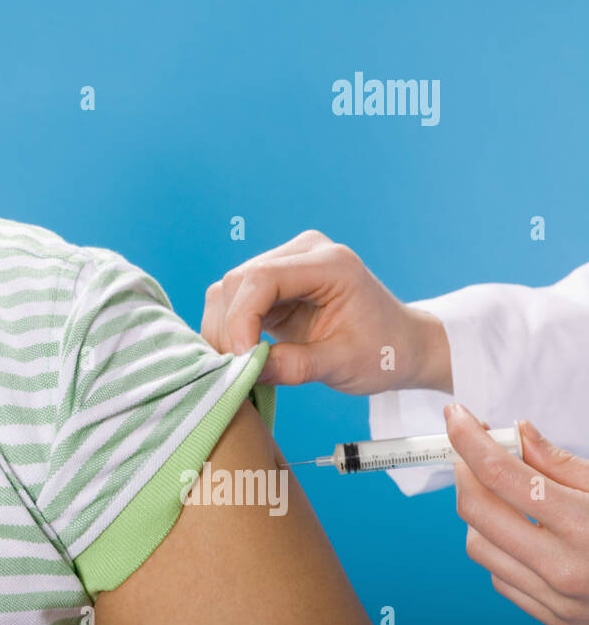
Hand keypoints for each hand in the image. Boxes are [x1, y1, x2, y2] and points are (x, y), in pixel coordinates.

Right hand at [200, 229, 451, 394]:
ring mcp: (286, 264)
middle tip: (236, 370)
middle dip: (230, 327)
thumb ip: (295, 366)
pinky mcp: (273, 283)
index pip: (263, 278)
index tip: (241, 359)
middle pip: (239, 282)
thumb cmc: (384, 352)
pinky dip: (229, 329)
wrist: (401, 346)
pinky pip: (234, 300)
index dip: (242, 318)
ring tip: (238, 365)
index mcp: (330, 264)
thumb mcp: (345, 365)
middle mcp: (303, 253)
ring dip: (224, 329)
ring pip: (228, 290)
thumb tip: (246, 372)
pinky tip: (241, 354)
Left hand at [448, 403, 588, 624]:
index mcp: (584, 527)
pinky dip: (500, 549)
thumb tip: (517, 434)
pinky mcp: (558, 621)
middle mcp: (565, 570)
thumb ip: (561, 464)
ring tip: (505, 496)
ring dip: (480, 513)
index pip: (500, 475)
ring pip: (478, 545)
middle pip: (476, 510)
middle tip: (475, 452)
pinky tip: (523, 534)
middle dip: (466, 472)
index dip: (469, 440)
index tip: (456, 416)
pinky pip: (500, 577)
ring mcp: (559, 602)